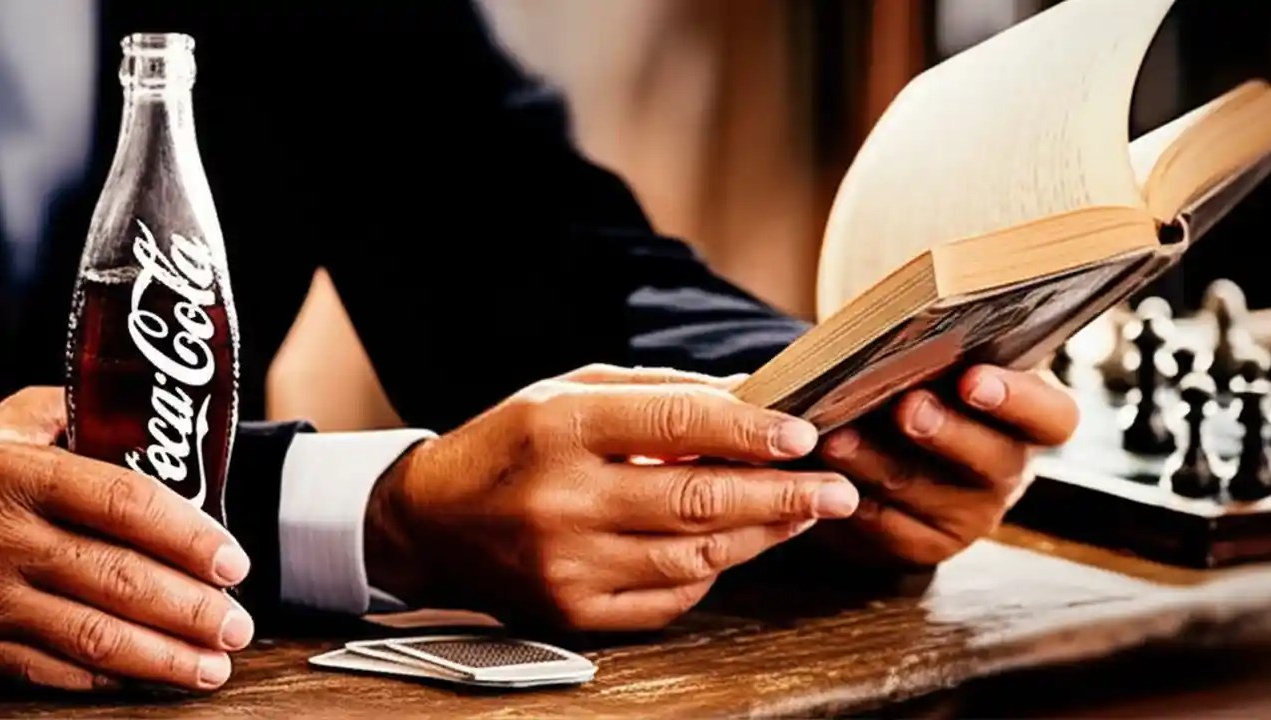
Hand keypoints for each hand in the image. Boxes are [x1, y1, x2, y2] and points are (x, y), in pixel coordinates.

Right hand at [0, 387, 253, 692]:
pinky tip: (148, 677)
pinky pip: (49, 668)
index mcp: (24, 475)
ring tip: (213, 666)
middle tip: (237, 626)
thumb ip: (84, 417)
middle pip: (119, 579)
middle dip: (192, 610)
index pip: (126, 504)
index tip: (233, 562)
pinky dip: (105, 678)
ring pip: (91, 636)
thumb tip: (163, 421)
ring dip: (163, 657)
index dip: (188, 537)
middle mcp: (6, 539)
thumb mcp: (17, 422)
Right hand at [365, 364, 858, 630]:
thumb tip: (752, 397)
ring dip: (762, 534)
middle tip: (838, 489)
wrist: (432, 520)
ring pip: (695, 555)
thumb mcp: (570, 392)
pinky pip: (669, 597)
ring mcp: (568, 565)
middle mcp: (563, 500)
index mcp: (560, 428)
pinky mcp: (573, 611)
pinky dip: (713, 571)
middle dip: (781, 494)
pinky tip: (739, 544)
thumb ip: (660, 393)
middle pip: (697, 501)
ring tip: (805, 512)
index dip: (748, 430)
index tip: (803, 433)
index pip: (674, 425)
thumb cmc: (512, 443)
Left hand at [815, 365, 1078, 566]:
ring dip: (876, 462)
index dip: (1017, 399)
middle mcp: (1009, 471)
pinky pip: (885, 524)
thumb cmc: (925, 388)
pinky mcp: (924, 545)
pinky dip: (849, 495)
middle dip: (945, 431)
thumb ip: (941, 353)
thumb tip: (903, 334)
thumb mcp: (944, 367)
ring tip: (836, 438)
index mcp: (1028, 420)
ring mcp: (970, 515)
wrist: (893, 452)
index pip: (1052, 416)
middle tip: (907, 408)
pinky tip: (820, 473)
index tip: (974, 380)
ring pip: (922, 490)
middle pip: (991, 458)